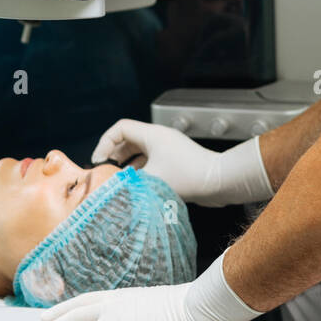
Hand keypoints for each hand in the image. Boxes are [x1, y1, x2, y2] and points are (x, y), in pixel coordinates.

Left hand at [29, 251, 262, 320]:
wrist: (195, 306)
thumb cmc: (184, 307)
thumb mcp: (154, 305)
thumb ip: (139, 312)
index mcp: (121, 295)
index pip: (85, 300)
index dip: (65, 308)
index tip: (49, 314)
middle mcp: (114, 305)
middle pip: (74, 316)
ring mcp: (117, 320)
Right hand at [91, 119, 272, 206]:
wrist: (220, 181)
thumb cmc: (189, 176)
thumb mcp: (152, 181)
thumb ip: (128, 184)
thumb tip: (111, 191)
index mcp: (152, 135)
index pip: (120, 128)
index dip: (105, 143)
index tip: (99, 162)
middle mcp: (159, 139)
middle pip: (128, 140)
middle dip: (114, 155)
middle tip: (106, 172)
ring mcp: (168, 150)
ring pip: (139, 153)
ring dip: (127, 165)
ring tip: (119, 181)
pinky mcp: (175, 162)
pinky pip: (151, 163)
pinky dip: (141, 172)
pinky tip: (137, 187)